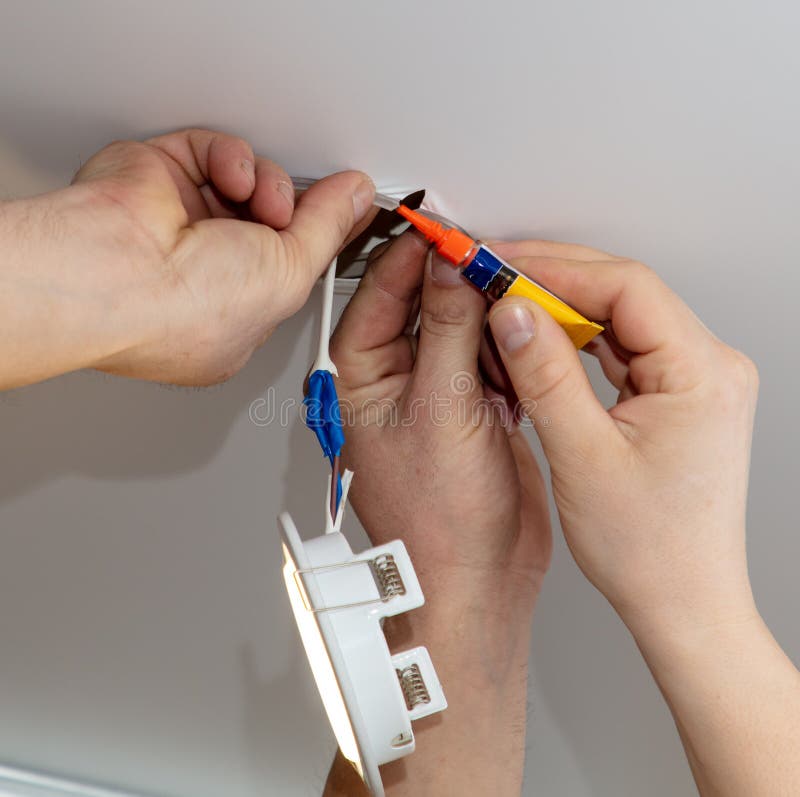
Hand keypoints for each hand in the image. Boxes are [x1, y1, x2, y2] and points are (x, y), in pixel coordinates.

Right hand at [0, 128, 375, 387]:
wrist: (118, 270)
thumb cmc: (187, 305)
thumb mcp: (289, 276)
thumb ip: (327, 230)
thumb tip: (354, 198)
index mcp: (235, 313)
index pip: (288, 265)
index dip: (320, 237)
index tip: (352, 211)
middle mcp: (207, 271)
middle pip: (274, 221)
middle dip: (295, 211)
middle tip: (297, 210)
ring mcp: (181, 224)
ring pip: (251, 182)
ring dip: (267, 185)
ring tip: (256, 202)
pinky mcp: (161, 177)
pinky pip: (216, 150)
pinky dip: (231, 158)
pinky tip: (228, 178)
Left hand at [326, 230, 551, 795]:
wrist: (477, 580)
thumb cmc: (438, 521)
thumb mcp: (443, 409)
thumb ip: (449, 332)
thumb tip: (450, 269)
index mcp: (362, 376)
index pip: (381, 290)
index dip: (414, 252)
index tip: (448, 224)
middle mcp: (395, 379)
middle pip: (426, 302)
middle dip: (462, 282)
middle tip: (495, 258)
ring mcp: (437, 392)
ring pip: (463, 326)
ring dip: (492, 313)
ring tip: (518, 298)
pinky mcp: (475, 406)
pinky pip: (492, 356)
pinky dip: (511, 345)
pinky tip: (527, 340)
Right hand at [486, 240, 758, 627]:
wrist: (681, 600)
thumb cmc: (651, 549)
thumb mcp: (583, 455)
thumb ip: (545, 374)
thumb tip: (513, 313)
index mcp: (702, 373)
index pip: (626, 286)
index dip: (555, 268)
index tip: (502, 265)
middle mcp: (707, 368)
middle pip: (623, 293)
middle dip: (552, 281)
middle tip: (493, 278)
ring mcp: (691, 381)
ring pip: (618, 318)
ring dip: (560, 309)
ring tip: (507, 306)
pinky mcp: (672, 396)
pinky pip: (619, 348)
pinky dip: (574, 340)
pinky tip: (540, 341)